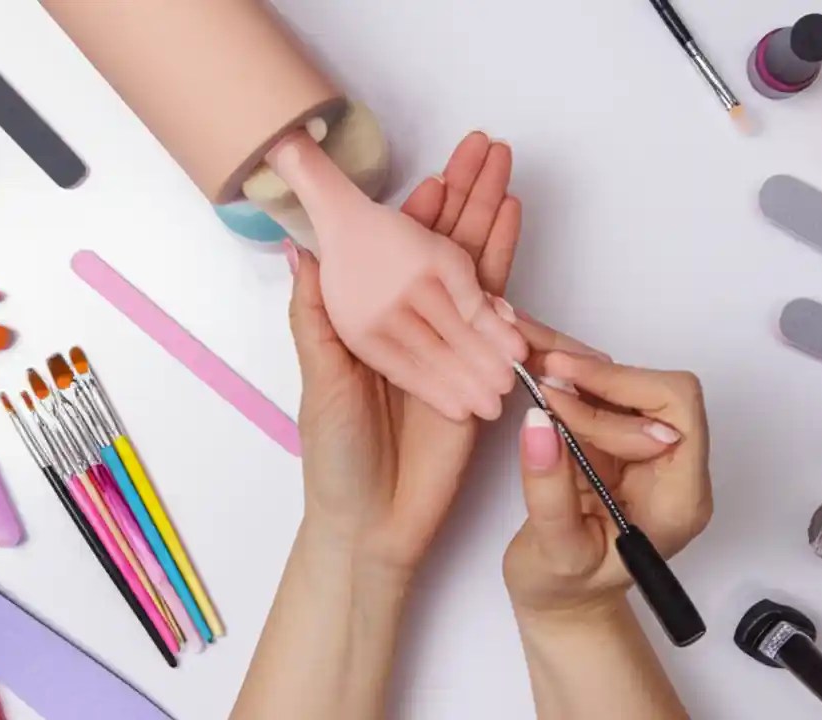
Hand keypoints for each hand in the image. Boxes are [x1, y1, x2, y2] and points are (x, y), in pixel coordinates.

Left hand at [288, 132, 523, 574]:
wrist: (374, 526)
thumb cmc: (336, 459)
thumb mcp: (319, 381)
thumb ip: (316, 318)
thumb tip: (302, 251)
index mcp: (371, 326)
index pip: (398, 253)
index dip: (420, 211)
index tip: (439, 170)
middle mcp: (413, 331)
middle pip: (444, 254)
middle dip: (466, 201)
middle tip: (487, 151)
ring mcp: (450, 353)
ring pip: (474, 278)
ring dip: (492, 227)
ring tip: (508, 180)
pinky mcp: (481, 379)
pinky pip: (498, 325)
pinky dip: (509, 283)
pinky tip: (519, 243)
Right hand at [504, 351, 713, 618]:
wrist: (564, 602)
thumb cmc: (565, 589)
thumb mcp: (555, 549)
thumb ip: (549, 491)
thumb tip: (539, 422)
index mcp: (678, 499)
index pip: (678, 413)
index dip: (623, 389)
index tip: (566, 385)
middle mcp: (676, 473)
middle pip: (661, 396)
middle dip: (602, 382)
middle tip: (546, 378)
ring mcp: (652, 459)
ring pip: (635, 393)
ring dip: (589, 384)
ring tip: (542, 382)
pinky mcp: (626, 449)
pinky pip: (613, 404)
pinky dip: (581, 393)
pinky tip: (549, 397)